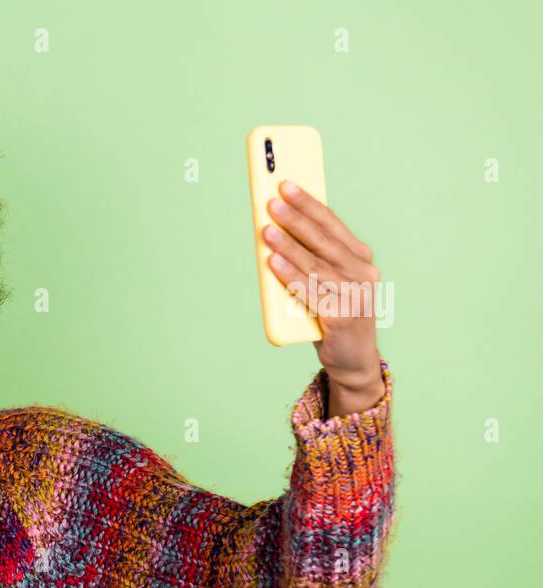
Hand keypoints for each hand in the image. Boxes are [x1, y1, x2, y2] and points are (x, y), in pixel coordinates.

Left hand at [263, 180, 383, 401]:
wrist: (352, 360)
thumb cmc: (333, 315)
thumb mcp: (325, 283)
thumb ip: (310, 261)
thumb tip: (273, 232)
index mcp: (360, 260)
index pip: (332, 225)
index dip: (309, 203)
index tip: (287, 184)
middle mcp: (362, 274)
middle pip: (324, 240)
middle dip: (296, 218)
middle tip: (272, 200)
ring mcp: (354, 296)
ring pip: (315, 264)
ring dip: (288, 245)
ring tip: (267, 229)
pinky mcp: (341, 318)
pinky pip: (310, 292)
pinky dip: (290, 275)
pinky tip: (272, 262)